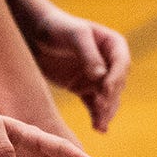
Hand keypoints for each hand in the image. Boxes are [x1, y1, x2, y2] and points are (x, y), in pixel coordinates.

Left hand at [13, 0, 130, 132]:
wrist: (35, 34)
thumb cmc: (57, 27)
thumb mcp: (74, 35)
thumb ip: (88, 54)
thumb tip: (101, 76)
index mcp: (114, 45)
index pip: (121, 64)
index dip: (115, 78)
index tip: (106, 90)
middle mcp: (110, 63)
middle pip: (116, 84)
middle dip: (110, 98)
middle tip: (101, 110)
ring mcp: (98, 78)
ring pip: (108, 98)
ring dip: (106, 112)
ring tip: (100, 125)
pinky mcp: (84, 89)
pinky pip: (94, 105)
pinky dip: (96, 116)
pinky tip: (98, 129)